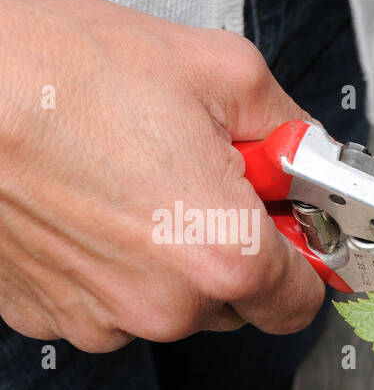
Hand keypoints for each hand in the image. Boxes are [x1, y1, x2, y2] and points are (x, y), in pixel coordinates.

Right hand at [0, 0, 321, 351]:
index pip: (302, 302)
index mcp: (224, 258)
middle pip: (236, 302)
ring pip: (169, 304)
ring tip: (132, 181)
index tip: (291, 231)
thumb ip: (290, 126)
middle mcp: (165, 306)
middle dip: (232, 247)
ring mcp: (102, 317)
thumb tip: (309, 154)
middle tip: (200, 180)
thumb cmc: (62, 72)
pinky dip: (109, 263)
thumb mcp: (219, 72)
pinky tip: (91, 205)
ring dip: (167, 257)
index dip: (303, 258)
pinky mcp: (49, 315)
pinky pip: (106, 300)